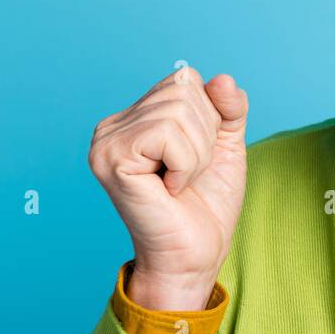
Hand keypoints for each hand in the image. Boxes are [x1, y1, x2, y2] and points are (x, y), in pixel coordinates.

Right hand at [88, 66, 248, 310]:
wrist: (195, 256)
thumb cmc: (207, 205)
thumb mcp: (226, 145)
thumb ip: (229, 108)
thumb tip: (224, 78)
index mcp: (135, 118)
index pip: (186, 78)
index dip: (210, 116)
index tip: (198, 156)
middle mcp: (113, 125)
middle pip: (183, 89)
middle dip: (205, 136)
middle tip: (188, 174)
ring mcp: (106, 141)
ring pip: (178, 111)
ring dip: (196, 155)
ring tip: (179, 183)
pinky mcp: (111, 158)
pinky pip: (167, 134)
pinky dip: (184, 164)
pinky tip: (169, 188)